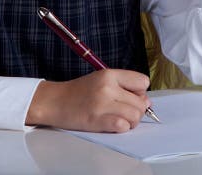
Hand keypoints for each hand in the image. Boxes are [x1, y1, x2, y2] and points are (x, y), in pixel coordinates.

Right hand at [25, 70, 150, 132]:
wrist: (54, 102)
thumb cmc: (79, 92)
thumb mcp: (101, 80)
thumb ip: (123, 87)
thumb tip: (147, 102)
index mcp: (109, 74)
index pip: (142, 82)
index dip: (140, 92)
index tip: (131, 97)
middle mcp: (107, 87)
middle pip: (141, 102)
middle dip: (137, 111)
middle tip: (124, 112)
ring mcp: (102, 104)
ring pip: (135, 116)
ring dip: (131, 122)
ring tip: (119, 120)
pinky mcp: (97, 120)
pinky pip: (123, 126)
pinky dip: (122, 128)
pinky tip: (113, 125)